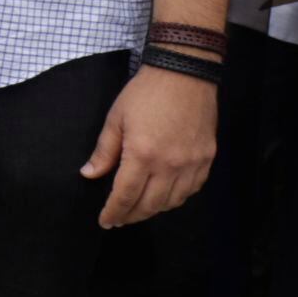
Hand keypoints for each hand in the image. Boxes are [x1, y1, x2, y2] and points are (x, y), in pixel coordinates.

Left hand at [83, 62, 216, 227]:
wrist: (184, 74)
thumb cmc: (145, 93)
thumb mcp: (115, 119)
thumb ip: (104, 151)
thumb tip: (90, 175)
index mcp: (143, 155)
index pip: (125, 195)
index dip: (114, 212)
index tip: (105, 222)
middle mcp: (170, 165)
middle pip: (150, 204)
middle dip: (132, 215)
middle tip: (119, 219)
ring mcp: (192, 163)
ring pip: (173, 201)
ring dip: (154, 209)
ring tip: (139, 209)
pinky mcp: (207, 158)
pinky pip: (192, 189)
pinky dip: (177, 198)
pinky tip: (165, 195)